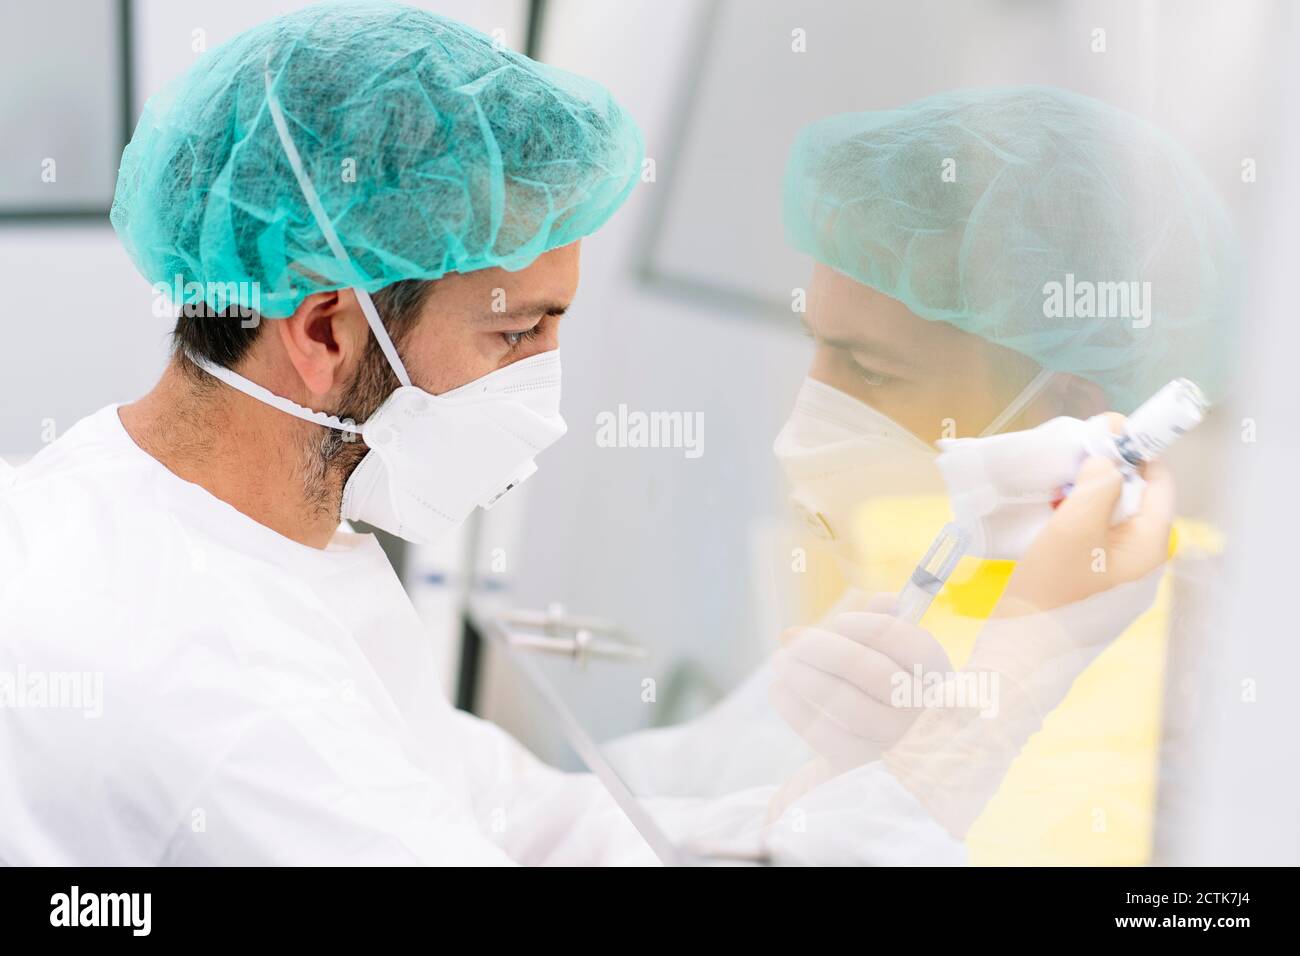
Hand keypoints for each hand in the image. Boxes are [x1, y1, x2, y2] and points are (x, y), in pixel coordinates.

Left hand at [770, 593, 950, 772]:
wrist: (902, 765)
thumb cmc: (899, 698)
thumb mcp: (908, 664)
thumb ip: (895, 626)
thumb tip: (885, 601)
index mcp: (940, 680)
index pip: (914, 645)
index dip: (872, 627)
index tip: (839, 621)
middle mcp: (924, 713)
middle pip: (872, 672)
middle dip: (824, 649)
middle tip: (790, 637)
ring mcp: (896, 744)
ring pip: (847, 705)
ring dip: (805, 677)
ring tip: (780, 661)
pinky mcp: (865, 767)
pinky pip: (827, 736)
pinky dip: (797, 710)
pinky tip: (779, 690)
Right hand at [998, 414, 1175, 614]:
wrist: (1022, 651)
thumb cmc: (1052, 588)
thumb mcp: (1074, 525)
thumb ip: (1097, 482)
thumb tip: (1108, 451)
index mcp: (1150, 546)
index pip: (1160, 484)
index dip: (1136, 454)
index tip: (1104, 436)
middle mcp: (1144, 562)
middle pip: (1135, 500)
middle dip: (1105, 475)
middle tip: (1071, 461)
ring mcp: (1120, 577)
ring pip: (1112, 520)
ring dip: (1087, 497)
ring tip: (1056, 489)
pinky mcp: (1096, 586)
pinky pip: (1096, 540)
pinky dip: (1078, 522)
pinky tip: (1051, 519)